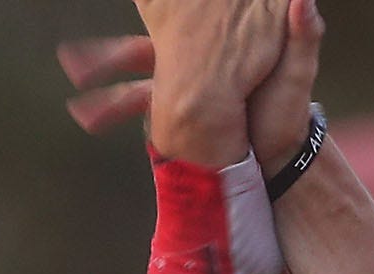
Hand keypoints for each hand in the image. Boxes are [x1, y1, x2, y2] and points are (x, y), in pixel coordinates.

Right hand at [62, 0, 318, 172]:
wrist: (280, 159)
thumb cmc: (288, 113)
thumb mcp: (297, 72)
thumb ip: (302, 36)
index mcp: (212, 53)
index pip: (172, 30)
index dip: (155, 16)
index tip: (130, 14)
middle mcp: (189, 70)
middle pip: (137, 54)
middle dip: (103, 56)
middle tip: (70, 59)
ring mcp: (178, 96)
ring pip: (130, 87)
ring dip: (101, 94)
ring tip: (75, 104)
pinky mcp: (173, 122)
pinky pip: (136, 114)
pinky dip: (109, 114)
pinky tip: (86, 119)